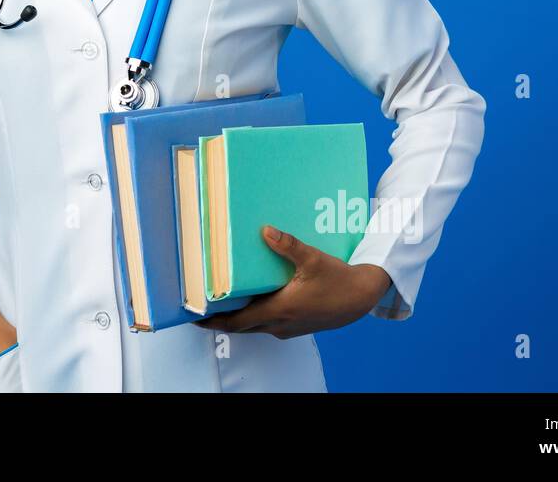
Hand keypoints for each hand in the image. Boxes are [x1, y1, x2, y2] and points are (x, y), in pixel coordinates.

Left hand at [194, 225, 392, 339]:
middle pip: (241, 327)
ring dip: (238, 317)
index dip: (213, 321)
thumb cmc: (339, 280)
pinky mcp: (297, 325)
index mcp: (279, 310)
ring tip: (222, 302)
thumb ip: (288, 245)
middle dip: (220, 319)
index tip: (194, 317)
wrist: (363, 297)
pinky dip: (255, 315)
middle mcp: (280, 324)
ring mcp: (289, 327)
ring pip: (255, 326)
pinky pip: (268, 323)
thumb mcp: (313, 258)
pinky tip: (254, 299)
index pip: (237, 322)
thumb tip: (266, 230)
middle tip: (202, 308)